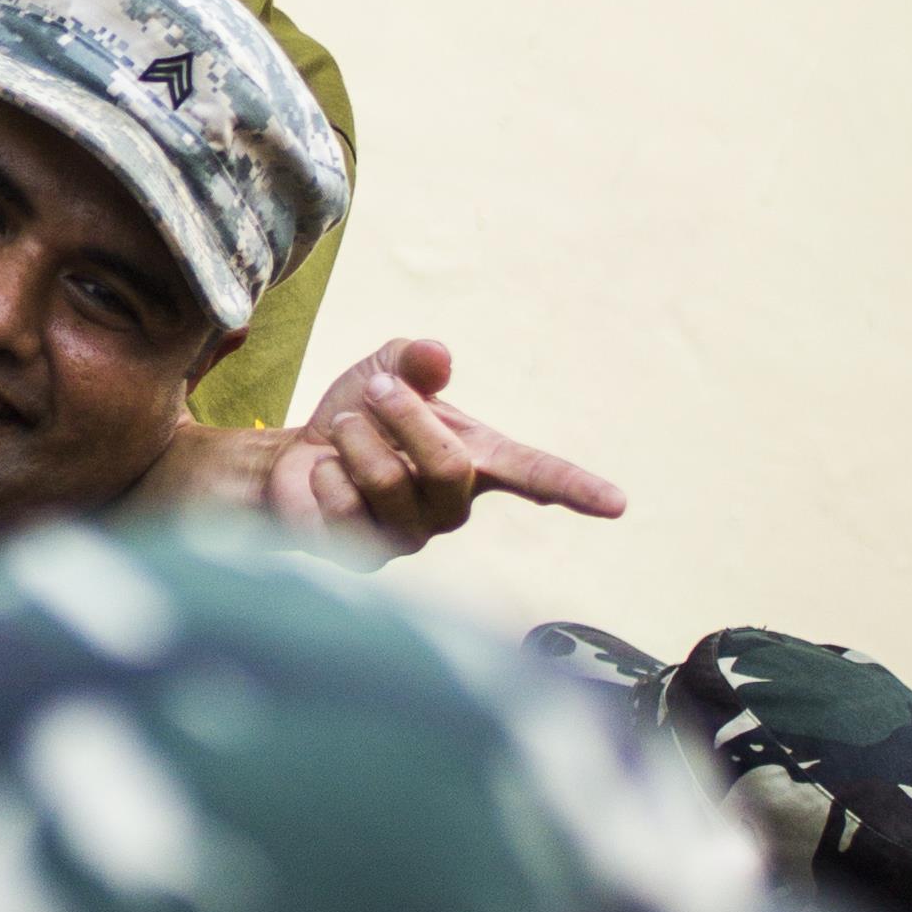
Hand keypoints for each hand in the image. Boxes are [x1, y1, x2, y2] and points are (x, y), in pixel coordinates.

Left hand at [153, 336, 622, 562]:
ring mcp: (411, 538)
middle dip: (405, 415)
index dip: (575, 487)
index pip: (535, 475)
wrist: (294, 461)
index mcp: (476, 462)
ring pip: (391, 481)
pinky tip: (324, 476)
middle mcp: (452, 508)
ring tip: (342, 432)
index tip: (617, 503)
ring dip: (356, 438)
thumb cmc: (359, 418)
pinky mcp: (365, 557)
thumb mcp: (386, 372)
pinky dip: (324, 472)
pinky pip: (344, 505)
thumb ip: (414, 361)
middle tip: (374, 393)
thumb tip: (436, 354)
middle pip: (450, 466)